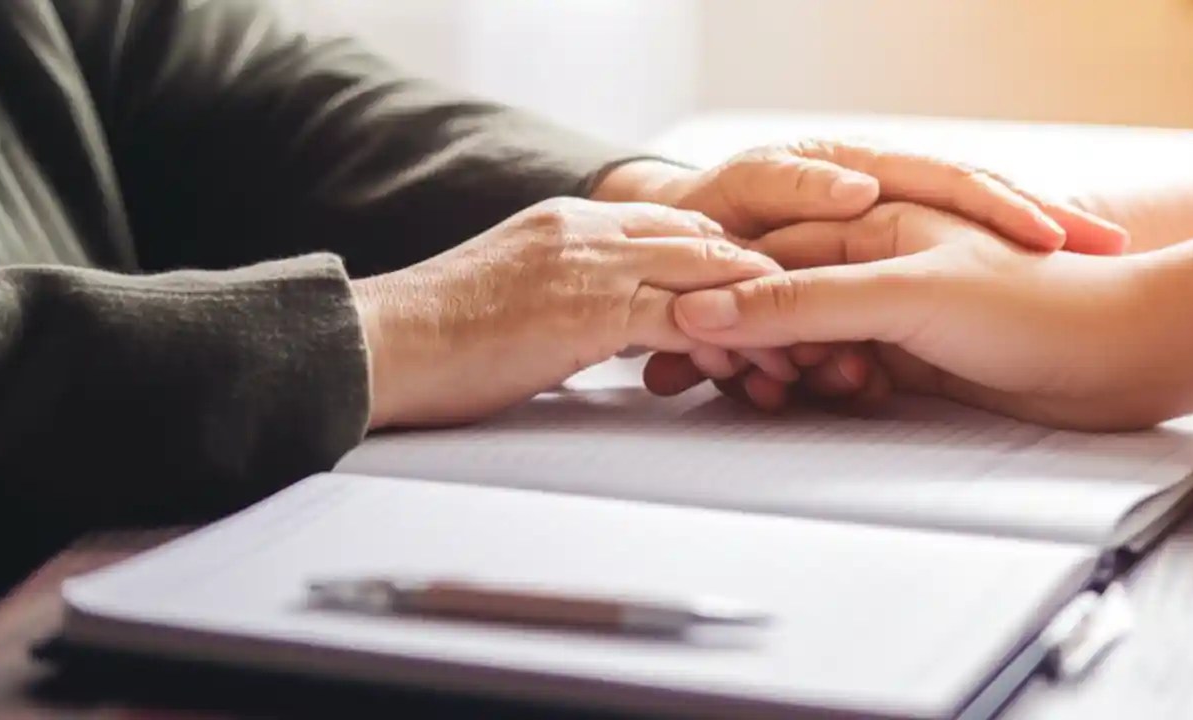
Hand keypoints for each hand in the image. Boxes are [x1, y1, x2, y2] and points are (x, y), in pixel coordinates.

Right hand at [351, 198, 780, 428]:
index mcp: (574, 222)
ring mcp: (589, 262)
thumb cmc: (444, 338)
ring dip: (760, 314)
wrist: (383, 344)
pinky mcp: (586, 308)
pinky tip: (751, 367)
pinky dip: (724, 341)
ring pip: (706, 274)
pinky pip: (680, 316)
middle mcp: (589, 229)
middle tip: (809, 324)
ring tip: (802, 353)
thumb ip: (579, 302)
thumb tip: (622, 332)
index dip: (729, 264)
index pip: (677, 228)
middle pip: (706, 241)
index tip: (767, 298)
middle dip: (764, 283)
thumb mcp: (523, 300)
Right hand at [594, 141, 1131, 397]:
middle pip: (780, 298)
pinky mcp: (908, 357)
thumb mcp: (903, 297)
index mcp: (876, 223)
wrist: (1120, 361)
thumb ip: (804, 301)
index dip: (725, 296)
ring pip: (802, 339)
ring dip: (771, 367)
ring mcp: (891, 311)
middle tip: (691, 374)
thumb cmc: (1033, 310)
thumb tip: (709, 308)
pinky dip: (811, 390)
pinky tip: (795, 404)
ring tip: (742, 394)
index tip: (684, 336)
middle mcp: (878, 261)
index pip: (771, 254)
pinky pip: (835, 371)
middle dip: (738, 337)